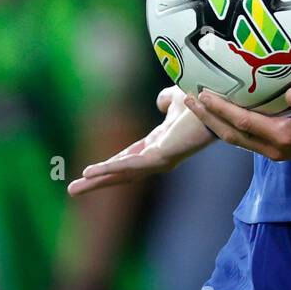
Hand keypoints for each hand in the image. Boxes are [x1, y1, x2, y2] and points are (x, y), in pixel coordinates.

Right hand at [67, 87, 214, 195]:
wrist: (217, 101)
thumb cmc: (203, 101)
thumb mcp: (176, 99)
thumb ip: (166, 101)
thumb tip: (159, 102)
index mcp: (159, 144)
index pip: (128, 159)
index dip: (109, 165)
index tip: (89, 172)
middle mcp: (159, 155)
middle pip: (122, 172)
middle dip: (98, 181)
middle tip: (73, 190)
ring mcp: (160, 159)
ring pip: (123, 174)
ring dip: (98, 181)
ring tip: (75, 188)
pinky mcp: (162, 157)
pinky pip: (130, 165)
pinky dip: (110, 169)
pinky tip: (91, 172)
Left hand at [184, 85, 290, 160]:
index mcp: (283, 138)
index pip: (243, 123)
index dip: (220, 109)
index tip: (201, 93)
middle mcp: (274, 148)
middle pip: (231, 134)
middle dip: (207, 117)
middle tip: (187, 98)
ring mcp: (274, 150)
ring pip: (235, 138)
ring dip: (214, 122)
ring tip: (197, 104)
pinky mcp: (277, 146)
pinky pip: (245, 136)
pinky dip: (229, 123)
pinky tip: (224, 110)